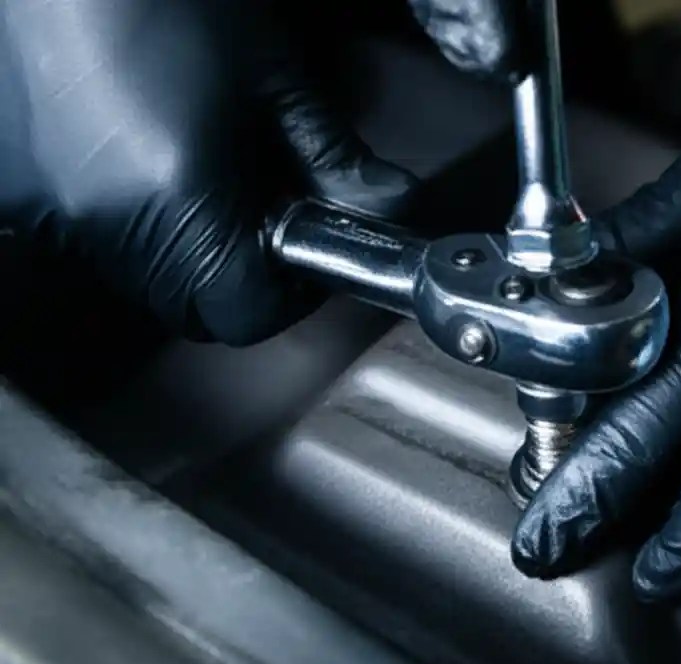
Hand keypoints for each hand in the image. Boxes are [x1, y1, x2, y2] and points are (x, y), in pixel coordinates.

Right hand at [0, 0, 514, 344]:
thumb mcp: (273, 75)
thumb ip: (334, 158)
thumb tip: (386, 206)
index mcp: (172, 207)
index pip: (246, 313)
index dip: (291, 289)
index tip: (308, 244)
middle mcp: (98, 224)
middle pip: (190, 304)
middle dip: (239, 268)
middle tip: (265, 202)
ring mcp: (43, 209)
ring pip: (139, 274)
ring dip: (182, 240)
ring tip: (198, 158)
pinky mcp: (13, 188)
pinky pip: (87, 232)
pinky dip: (126, 211)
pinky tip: (143, 147)